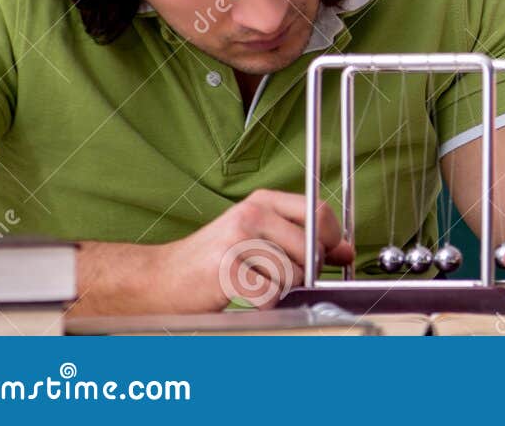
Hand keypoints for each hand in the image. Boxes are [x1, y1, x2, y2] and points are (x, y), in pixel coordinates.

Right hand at [141, 189, 354, 312]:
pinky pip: (270, 295)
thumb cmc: (210, 261)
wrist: (159, 279)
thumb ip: (301, 239)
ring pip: (292, 274)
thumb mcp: (258, 238)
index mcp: (263, 201)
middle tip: (276, 276)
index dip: (332, 238)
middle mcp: (252, 214)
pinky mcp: (227, 269)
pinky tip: (243, 294)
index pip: (319, 211)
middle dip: (303, 271)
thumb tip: (346, 250)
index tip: (332, 253)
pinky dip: (262, 304)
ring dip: (278, 289)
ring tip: (252, 282)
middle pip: (310, 248)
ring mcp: (238, 240)